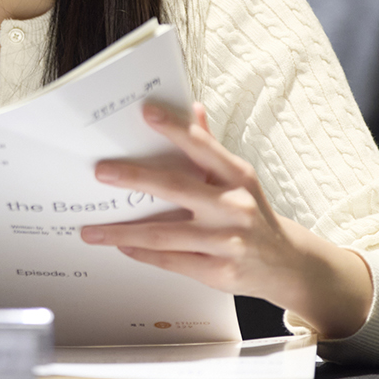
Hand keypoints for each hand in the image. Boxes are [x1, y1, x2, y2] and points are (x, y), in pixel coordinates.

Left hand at [80, 101, 373, 339]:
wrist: (286, 265)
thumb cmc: (253, 214)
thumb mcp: (239, 179)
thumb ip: (211, 147)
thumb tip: (193, 107)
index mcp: (239, 178)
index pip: (203, 148)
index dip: (176, 129)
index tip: (147, 113)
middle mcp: (234, 207)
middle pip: (176, 188)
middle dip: (135, 178)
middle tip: (101, 171)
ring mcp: (227, 241)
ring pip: (165, 234)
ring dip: (123, 232)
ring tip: (92, 230)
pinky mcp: (218, 271)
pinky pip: (171, 260)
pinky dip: (143, 254)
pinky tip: (122, 246)